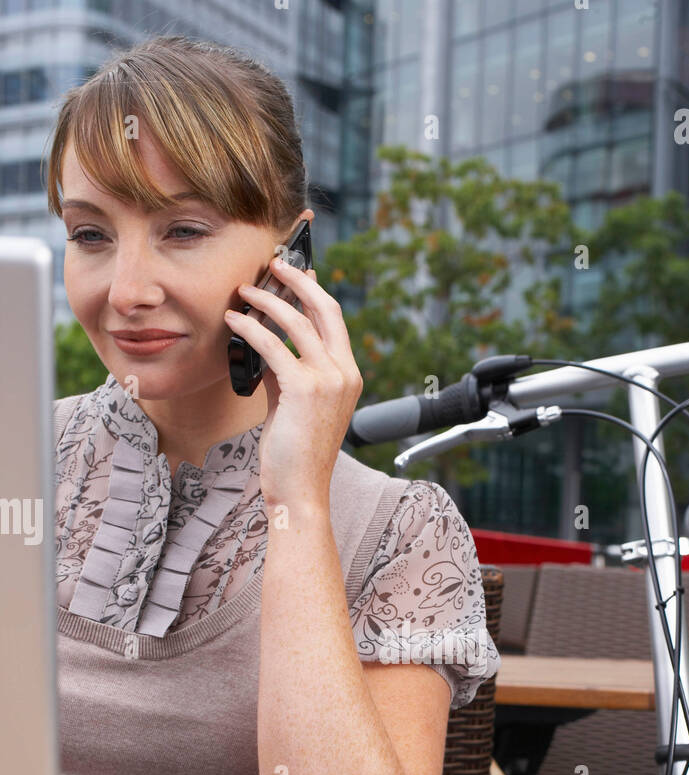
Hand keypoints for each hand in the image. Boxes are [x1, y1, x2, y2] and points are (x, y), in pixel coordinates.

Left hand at [224, 259, 363, 515]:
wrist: (301, 491)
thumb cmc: (296, 455)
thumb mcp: (295, 406)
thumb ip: (287, 374)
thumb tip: (266, 348)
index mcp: (348, 376)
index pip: (333, 320)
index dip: (313, 292)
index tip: (294, 274)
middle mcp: (344, 373)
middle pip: (324, 308)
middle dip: (297, 279)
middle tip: (273, 264)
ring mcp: (328, 380)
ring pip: (296, 321)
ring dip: (266, 300)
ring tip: (243, 292)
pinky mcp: (303, 389)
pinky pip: (273, 345)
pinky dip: (251, 329)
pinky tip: (233, 323)